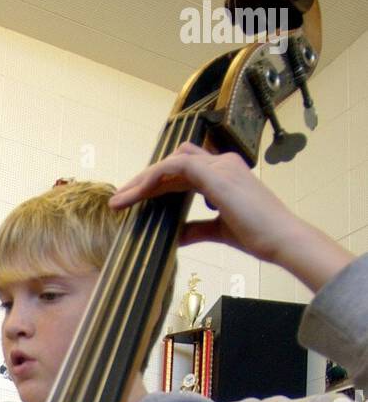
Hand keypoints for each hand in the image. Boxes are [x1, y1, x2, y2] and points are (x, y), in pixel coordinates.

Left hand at [109, 143, 352, 292]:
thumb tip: (175, 236)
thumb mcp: (219, 231)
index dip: (157, 184)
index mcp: (224, 174)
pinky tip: (137, 194)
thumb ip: (196, 229)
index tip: (135, 202)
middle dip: (144, 181)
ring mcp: (219, 166)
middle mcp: (221, 164)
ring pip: (171, 163)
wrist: (282, 239)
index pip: (183, 172)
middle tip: (120, 200)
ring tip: (120, 200)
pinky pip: (175, 166)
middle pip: (173, 164)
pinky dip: (154, 178)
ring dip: (143, 180)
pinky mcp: (215, 174)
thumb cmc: (259, 236)